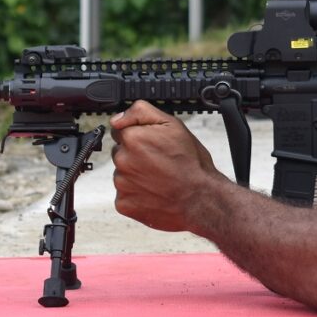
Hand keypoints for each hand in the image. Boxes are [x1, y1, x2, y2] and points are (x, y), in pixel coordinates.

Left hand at [110, 101, 224, 231]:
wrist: (200, 199)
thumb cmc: (191, 164)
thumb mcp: (173, 125)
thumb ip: (141, 112)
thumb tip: (117, 118)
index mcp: (132, 138)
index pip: (120, 131)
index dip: (139, 136)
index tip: (153, 145)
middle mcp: (122, 160)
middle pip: (121, 152)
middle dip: (136, 155)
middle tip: (159, 162)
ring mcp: (121, 184)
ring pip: (122, 173)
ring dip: (136, 175)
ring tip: (159, 178)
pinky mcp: (123, 203)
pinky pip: (124, 194)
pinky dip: (136, 193)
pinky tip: (154, 192)